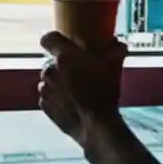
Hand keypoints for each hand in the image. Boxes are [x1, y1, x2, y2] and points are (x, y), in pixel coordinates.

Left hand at [38, 32, 127, 146]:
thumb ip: (116, 50)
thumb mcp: (114, 67)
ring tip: (75, 91)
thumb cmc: (104, 92)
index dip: (54, 40)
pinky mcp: (43, 105)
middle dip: (62, 65)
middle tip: (78, 73)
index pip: (47, 38)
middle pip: (51, 61)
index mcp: (64, 56)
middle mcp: (50, 70)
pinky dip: (56, 97)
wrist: (96, 125)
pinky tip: (70, 103)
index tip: (63, 45)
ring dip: (58, 82)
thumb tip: (119, 44)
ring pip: (49, 79)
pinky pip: (47, 96)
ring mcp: (44, 88)